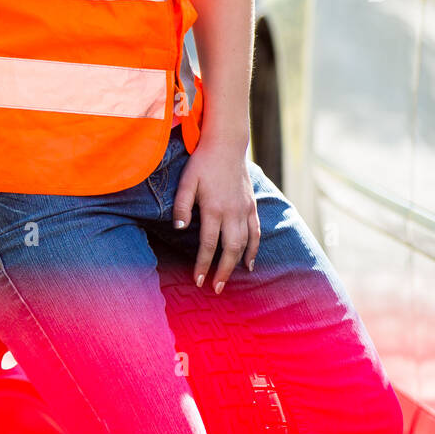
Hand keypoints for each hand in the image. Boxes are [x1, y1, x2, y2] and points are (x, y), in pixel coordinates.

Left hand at [171, 138, 259, 293]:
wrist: (227, 144)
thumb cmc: (202, 163)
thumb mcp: (186, 182)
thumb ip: (182, 206)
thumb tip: (179, 229)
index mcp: (214, 209)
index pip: (208, 245)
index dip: (203, 265)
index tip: (198, 281)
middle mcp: (232, 212)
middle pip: (229, 249)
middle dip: (223, 271)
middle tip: (216, 289)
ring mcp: (244, 210)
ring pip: (244, 244)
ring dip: (237, 264)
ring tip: (229, 280)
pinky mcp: (251, 206)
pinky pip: (256, 233)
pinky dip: (254, 249)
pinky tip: (249, 263)